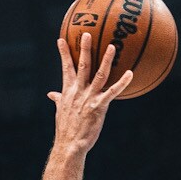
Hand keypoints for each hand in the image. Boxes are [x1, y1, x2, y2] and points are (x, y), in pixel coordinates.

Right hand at [49, 34, 134, 154]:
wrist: (69, 146)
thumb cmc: (65, 130)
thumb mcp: (60, 112)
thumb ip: (57, 99)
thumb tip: (50, 94)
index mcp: (68, 91)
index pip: (66, 68)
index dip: (64, 53)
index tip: (61, 39)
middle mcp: (78, 92)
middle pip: (83, 66)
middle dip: (85, 49)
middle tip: (87, 33)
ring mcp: (89, 98)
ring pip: (99, 75)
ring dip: (106, 60)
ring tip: (112, 46)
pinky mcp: (99, 107)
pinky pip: (112, 92)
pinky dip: (122, 83)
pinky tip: (130, 73)